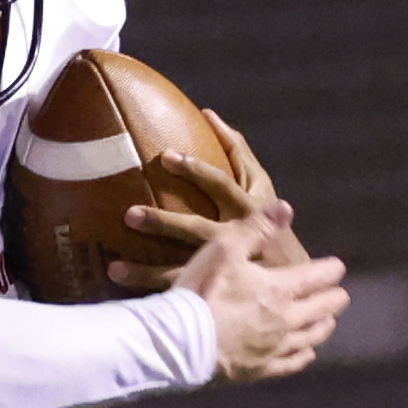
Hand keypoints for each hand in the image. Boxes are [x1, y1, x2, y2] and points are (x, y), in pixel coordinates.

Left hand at [110, 110, 309, 292]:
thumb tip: (207, 115)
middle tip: (129, 215)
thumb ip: (236, 152)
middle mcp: (236, 237)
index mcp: (248, 208)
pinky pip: (179, 291)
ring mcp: (224, 268)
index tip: (166, 157)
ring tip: (113, 268)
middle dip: (164, 224)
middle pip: (197, 229)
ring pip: (183, 269)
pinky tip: (120, 290)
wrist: (295, 280)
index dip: (196, 171)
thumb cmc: (271, 223)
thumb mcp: (259, 186)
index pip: (221, 185)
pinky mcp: (213, 290)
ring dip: (147, 272)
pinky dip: (150, 293)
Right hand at [173, 202, 348, 382]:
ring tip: (327, 321)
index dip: (331, 270)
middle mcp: (287, 319)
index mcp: (281, 288)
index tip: (337, 267)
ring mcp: (276, 347)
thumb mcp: (223, 250)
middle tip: (339, 295)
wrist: (181, 343)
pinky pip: (293, 363)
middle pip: (322, 308)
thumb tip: (286, 208)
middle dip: (333, 299)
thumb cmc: (201, 293)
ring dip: (323, 326)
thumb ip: (256, 229)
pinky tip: (307, 353)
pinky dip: (304, 355)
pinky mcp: (262, 370)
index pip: (318, 276)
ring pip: (312, 336)